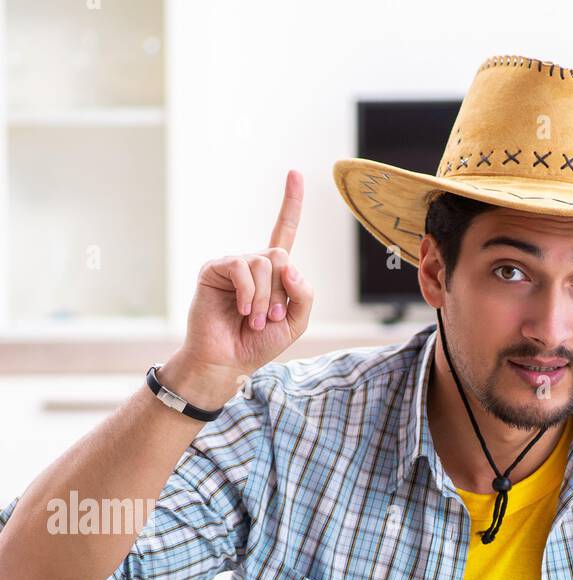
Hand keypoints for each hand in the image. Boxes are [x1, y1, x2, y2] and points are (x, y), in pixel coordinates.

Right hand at [170, 168, 314, 401]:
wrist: (227, 361)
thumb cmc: (258, 344)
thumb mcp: (295, 323)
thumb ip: (304, 294)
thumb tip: (289, 265)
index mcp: (273, 273)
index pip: (284, 232)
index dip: (290, 204)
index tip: (295, 173)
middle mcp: (253, 263)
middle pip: (280, 257)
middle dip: (281, 293)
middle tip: (269, 318)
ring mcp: (233, 264)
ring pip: (264, 264)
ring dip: (266, 299)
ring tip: (253, 320)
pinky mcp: (214, 269)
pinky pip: (242, 268)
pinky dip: (249, 294)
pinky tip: (243, 311)